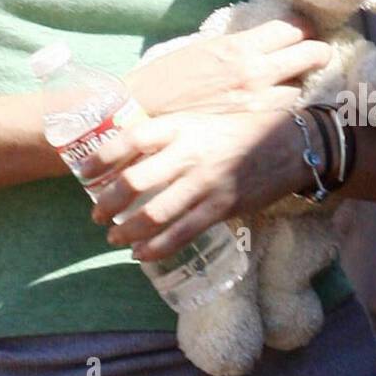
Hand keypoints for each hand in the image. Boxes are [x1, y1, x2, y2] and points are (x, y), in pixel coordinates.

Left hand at [80, 107, 310, 262]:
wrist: (291, 145)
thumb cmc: (241, 131)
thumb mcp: (201, 122)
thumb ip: (170, 136)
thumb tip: (131, 156)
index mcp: (181, 126)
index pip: (131, 137)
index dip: (102, 156)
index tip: (83, 172)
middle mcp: (189, 152)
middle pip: (134, 180)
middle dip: (108, 203)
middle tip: (96, 215)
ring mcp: (205, 182)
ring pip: (155, 213)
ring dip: (128, 231)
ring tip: (115, 238)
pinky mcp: (221, 207)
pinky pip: (181, 233)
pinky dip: (156, 247)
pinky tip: (142, 254)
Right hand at [123, 16, 330, 119]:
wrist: (144, 115)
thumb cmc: (166, 78)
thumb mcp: (202, 48)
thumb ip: (235, 46)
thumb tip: (259, 41)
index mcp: (240, 47)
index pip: (292, 28)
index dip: (303, 27)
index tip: (303, 30)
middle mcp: (256, 73)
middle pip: (311, 54)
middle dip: (318, 51)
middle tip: (316, 53)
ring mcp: (258, 104)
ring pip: (300, 88)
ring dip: (298, 84)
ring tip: (290, 84)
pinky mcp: (252, 128)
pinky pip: (284, 115)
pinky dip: (284, 109)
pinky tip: (276, 108)